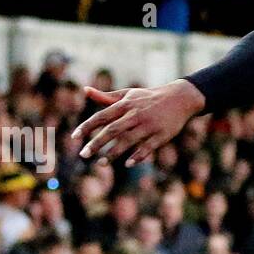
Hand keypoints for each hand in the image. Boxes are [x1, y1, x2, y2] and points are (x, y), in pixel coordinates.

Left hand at [72, 79, 205, 166]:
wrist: (179, 98)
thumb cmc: (148, 98)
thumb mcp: (128, 94)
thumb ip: (105, 97)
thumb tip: (85, 90)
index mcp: (125, 104)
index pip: (102, 116)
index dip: (87, 126)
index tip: (74, 137)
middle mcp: (135, 114)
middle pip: (113, 130)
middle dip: (97, 143)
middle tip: (83, 154)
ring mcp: (149, 125)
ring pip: (129, 140)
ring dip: (114, 153)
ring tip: (100, 164)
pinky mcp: (162, 135)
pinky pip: (148, 147)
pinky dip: (138, 155)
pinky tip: (128, 164)